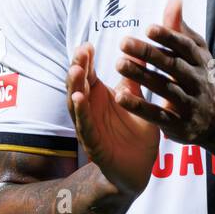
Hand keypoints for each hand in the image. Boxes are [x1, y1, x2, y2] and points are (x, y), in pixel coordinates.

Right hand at [66, 40, 159, 196]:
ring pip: (76, 105)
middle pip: (78, 85)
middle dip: (77, 68)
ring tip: (76, 71)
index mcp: (99, 97)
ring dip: (75, 88)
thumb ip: (136, 77)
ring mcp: (89, 127)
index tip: (87, 44)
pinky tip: (78, 100)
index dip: (85, 60)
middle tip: (81, 52)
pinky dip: (81, 113)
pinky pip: (85, 127)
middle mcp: (90, 109)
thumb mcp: (138, 100)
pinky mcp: (94, 145)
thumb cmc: (137, 133)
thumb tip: (140, 49)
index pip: (87, 74)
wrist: (140, 168)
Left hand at [115, 0, 214, 145]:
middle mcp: (197, 82)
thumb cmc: (199, 77)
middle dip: (149, 54)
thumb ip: (180, 29)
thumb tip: (174, 0)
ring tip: (118, 64)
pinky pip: (158, 116)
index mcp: (200, 62)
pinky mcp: (180, 125)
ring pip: (165, 89)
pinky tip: (120, 96)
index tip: (148, 28)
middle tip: (123, 42)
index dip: (168, 37)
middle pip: (173, 66)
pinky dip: (139, 107)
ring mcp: (190, 105)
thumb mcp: (195, 53)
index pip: (184, 47)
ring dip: (141, 76)